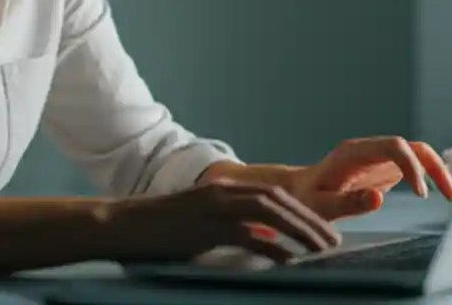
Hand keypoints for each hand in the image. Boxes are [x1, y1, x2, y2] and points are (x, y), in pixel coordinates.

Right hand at [102, 179, 341, 263]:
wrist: (118, 227)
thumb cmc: (156, 233)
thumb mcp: (199, 227)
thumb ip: (231, 230)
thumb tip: (264, 244)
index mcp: (221, 190)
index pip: (272, 195)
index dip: (301, 211)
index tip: (322, 231)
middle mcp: (220, 193)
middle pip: (277, 200)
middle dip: (309, 219)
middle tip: (334, 242)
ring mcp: (211, 208)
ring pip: (268, 211)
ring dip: (299, 229)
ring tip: (321, 250)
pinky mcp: (202, 228)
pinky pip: (246, 235)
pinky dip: (271, 248)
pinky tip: (288, 262)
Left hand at [287, 136, 451, 219]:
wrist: (298, 191)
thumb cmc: (305, 200)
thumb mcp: (321, 206)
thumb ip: (347, 203)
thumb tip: (378, 198)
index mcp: (354, 153)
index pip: (394, 147)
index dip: (412, 166)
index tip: (421, 194)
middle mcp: (369, 150)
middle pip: (411, 146)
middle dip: (434, 166)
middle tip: (450, 194)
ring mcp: (377, 157)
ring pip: (416, 154)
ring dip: (436, 170)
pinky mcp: (383, 168)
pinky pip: (412, 166)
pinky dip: (429, 175)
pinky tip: (442, 191)